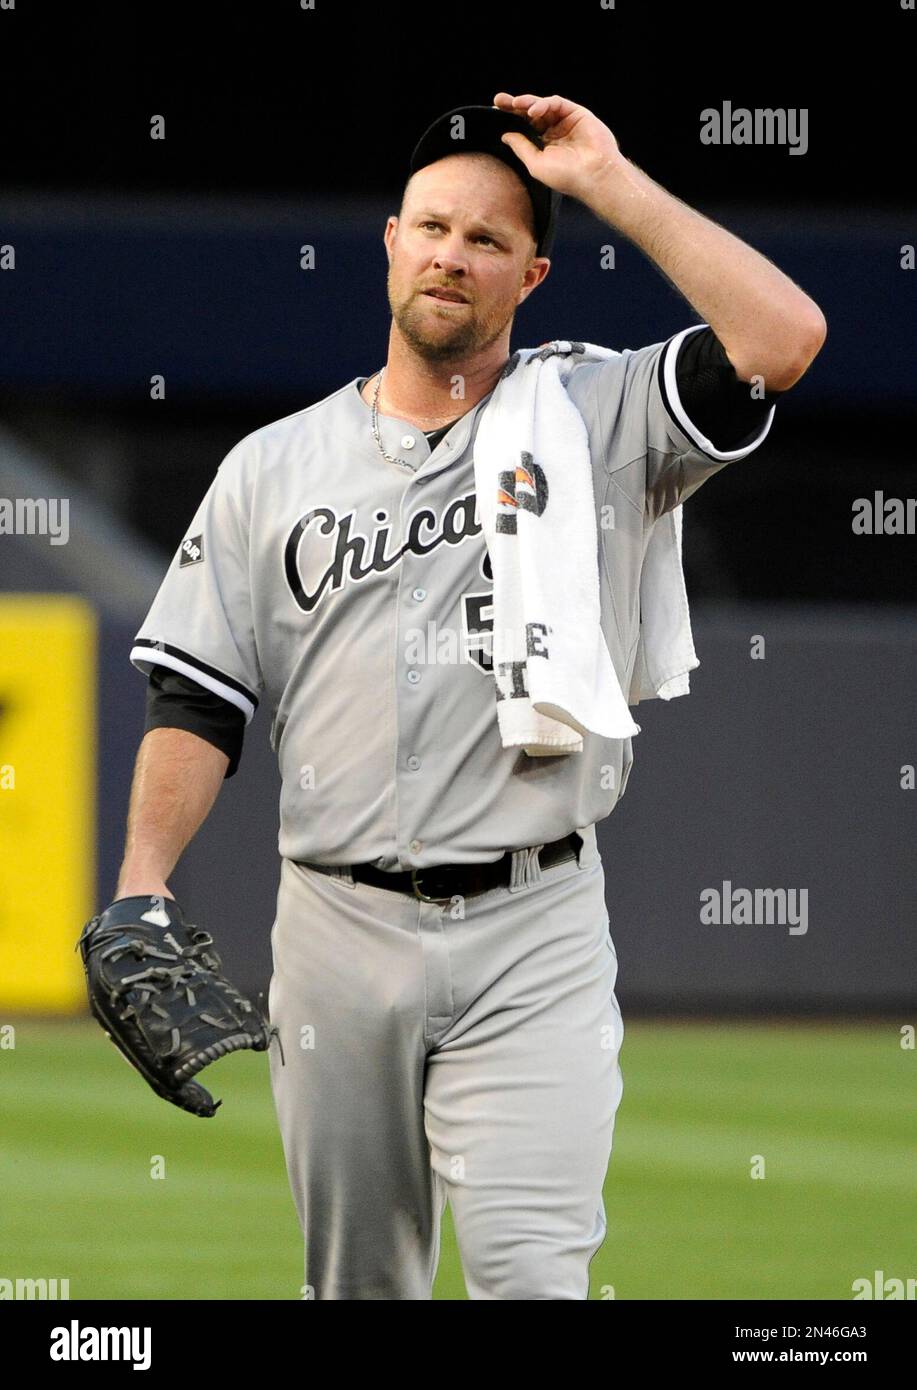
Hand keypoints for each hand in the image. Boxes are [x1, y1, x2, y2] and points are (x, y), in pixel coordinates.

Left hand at [492, 92, 623, 200]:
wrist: (594, 174)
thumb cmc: (567, 176)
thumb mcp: (536, 164)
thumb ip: (521, 148)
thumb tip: (506, 135)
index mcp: (545, 146)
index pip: (524, 128)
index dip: (511, 119)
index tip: (495, 111)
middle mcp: (554, 132)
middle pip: (531, 114)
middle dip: (514, 105)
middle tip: (499, 99)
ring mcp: (566, 122)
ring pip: (543, 106)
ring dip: (527, 103)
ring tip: (515, 104)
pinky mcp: (577, 113)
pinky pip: (557, 103)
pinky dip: (544, 103)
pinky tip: (534, 111)